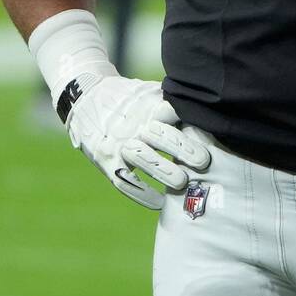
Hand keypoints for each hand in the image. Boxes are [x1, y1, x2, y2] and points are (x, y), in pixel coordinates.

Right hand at [63, 73, 211, 209]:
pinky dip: (141, 194)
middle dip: (183, 149)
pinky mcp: (106, 160)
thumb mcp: (149, 92)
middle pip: (161, 135)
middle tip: (204, 161)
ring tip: (183, 183)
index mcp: (149, 105)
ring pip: (143, 158)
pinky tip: (159, 203)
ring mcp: (119, 143)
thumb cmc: (129, 98)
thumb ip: (173, 102)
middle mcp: (135, 124)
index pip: (173, 110)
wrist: (85, 96)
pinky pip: (124, 181)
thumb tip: (208, 113)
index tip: (211, 131)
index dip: (191, 121)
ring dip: (163, 171)